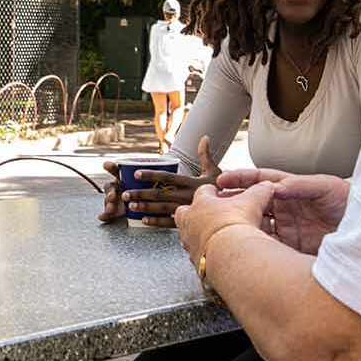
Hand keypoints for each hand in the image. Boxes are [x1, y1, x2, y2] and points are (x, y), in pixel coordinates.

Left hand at [98, 135, 220, 226]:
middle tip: (126, 193)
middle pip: (160, 194)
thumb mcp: (215, 171)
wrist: (234, 210)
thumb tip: (204, 137)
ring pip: (162, 209)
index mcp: (192, 183)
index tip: (136, 173)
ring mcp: (188, 210)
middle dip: (142, 193)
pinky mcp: (189, 223)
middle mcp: (187, 197)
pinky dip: (156, 222)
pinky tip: (144, 220)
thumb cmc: (222, 189)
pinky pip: (170, 223)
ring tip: (131, 206)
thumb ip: (206, 155)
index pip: (167, 177)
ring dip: (146, 207)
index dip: (151, 175)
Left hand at [176, 181, 274, 266]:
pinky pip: (197, 254)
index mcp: (202, 203)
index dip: (212, 191)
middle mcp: (191, 222)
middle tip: (208, 214)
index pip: (203, 191)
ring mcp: (190, 242)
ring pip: (188, 234)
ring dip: (199, 234)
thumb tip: (267, 186)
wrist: (229, 254)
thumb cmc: (235, 226)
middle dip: (194, 212)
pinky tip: (216, 255)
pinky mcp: (195, 261)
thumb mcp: (252, 203)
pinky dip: (205, 253)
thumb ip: (259, 192)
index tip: (217, 191)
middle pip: (184, 212)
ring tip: (213, 236)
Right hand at [218, 169, 349, 254]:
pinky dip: (256, 248)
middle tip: (214, 206)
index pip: (259, 181)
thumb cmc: (351, 204)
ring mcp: (286, 229)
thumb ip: (301, 185)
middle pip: (251, 204)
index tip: (221, 181)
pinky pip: (268, 248)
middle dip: (232, 204)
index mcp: (290, 190)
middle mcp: (284, 209)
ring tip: (226, 228)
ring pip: (256, 226)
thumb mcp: (327, 187)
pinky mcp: (290, 249)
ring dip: (241, 226)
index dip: (240, 179)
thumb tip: (276, 187)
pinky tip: (246, 248)